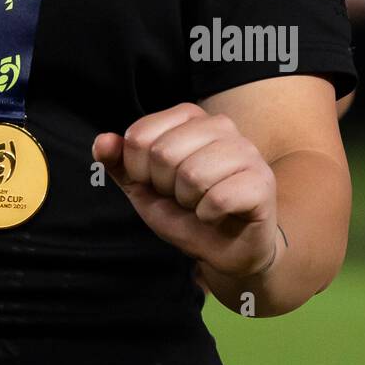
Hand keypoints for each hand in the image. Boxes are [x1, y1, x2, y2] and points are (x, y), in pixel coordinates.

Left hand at [93, 102, 277, 279]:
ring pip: (192, 175)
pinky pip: (217, 198)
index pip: (139, 136)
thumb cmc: (185, 211)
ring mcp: (246, 150)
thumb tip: (102, 142)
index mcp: (188, 117)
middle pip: (163, 154)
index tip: (159, 184)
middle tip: (183, 197)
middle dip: (165, 188)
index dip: (139, 171)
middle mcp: (220, 124)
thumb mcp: (143, 187)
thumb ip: (119, 163)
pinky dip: (208, 216)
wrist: (226, 248)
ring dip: (188, 203)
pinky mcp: (262, 181)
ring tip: (200, 204)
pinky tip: (216, 215)